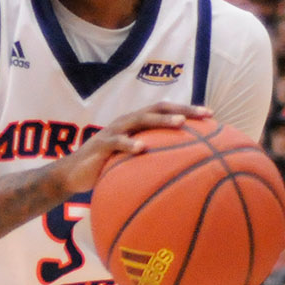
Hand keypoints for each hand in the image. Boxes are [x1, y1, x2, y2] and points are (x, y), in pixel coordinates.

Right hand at [53, 104, 207, 194]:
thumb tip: (182, 175)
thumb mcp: (132, 164)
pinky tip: (143, 149)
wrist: (72, 175)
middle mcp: (128, 122)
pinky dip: (130, 144)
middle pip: (158, 109)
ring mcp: (114, 131)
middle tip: (204, 115)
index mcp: (137, 124)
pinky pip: (117, 142)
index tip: (212, 115)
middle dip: (183, 110)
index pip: (166, 112)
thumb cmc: (107, 169)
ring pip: (141, 120)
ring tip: (180, 124)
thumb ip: (152, 162)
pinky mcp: (101, 145)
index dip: (188, 111)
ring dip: (161, 121)